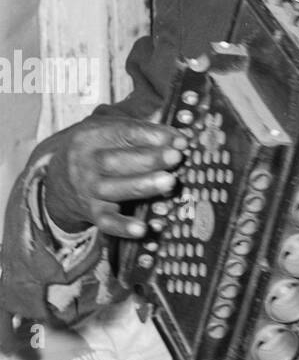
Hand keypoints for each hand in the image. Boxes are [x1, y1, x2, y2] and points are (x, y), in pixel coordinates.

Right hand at [44, 115, 186, 240]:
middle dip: (149, 159)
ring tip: (169, 181)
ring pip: (115, 189)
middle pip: (117, 160)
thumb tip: (179, 137)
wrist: (58, 180)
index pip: (124, 132)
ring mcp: (89, 190)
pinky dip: (124, 227)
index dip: (152, 136)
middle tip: (176, 157)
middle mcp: (86, 163)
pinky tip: (142, 229)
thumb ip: (139, 131)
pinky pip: (108, 222)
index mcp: (91, 136)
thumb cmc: (96, 151)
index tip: (180, 140)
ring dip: (143, 185)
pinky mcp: (93, 214)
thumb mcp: (107, 130)